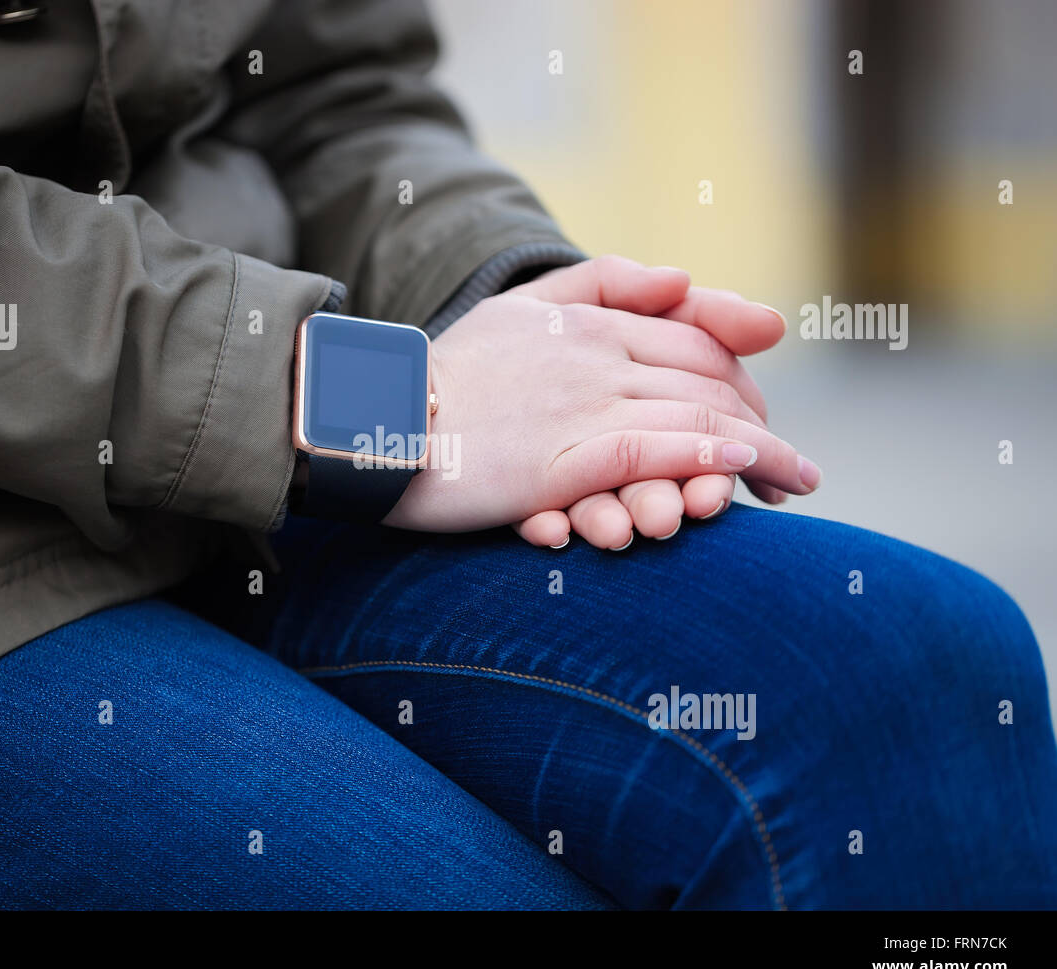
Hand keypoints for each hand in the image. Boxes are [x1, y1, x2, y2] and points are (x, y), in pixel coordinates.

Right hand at [382, 264, 820, 535]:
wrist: (376, 417)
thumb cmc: (448, 373)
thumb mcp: (522, 308)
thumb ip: (603, 284)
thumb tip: (684, 278)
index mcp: (590, 320)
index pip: (695, 342)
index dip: (743, 382)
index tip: (763, 424)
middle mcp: (597, 355)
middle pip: (708, 381)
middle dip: (763, 426)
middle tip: (795, 472)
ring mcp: (581, 405)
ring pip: (693, 417)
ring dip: (757, 454)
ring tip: (795, 485)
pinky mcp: (562, 458)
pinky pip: (652, 450)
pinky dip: (706, 459)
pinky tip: (741, 474)